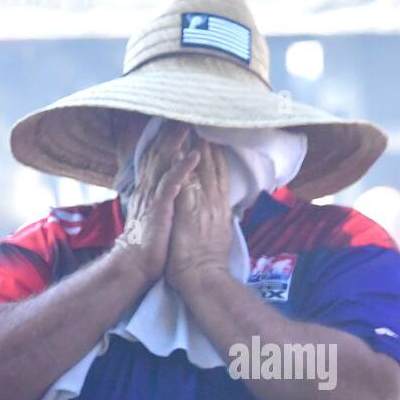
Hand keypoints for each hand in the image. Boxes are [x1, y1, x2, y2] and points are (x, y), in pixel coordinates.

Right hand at [112, 122, 199, 286]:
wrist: (135, 266)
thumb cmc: (148, 245)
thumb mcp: (153, 215)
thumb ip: (159, 199)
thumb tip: (166, 189)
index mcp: (150, 191)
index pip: (157, 158)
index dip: (166, 139)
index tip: (177, 120)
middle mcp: (149, 189)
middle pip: (159, 153)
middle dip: (171, 132)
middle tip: (183, 110)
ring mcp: (154, 198)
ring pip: (165, 163)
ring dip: (178, 142)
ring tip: (190, 123)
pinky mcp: (159, 209)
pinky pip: (172, 184)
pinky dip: (183, 168)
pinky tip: (195, 155)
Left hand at [165, 141, 233, 293]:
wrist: (203, 278)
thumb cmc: (206, 262)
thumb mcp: (217, 235)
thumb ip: (217, 219)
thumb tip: (219, 212)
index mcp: (220, 208)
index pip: (219, 175)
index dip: (215, 154)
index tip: (211, 136)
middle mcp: (214, 203)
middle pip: (213, 166)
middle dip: (207, 143)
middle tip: (201, 121)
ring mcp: (204, 206)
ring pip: (203, 170)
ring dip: (197, 148)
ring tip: (192, 127)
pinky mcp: (191, 213)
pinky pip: (187, 184)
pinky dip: (183, 168)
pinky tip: (179, 152)